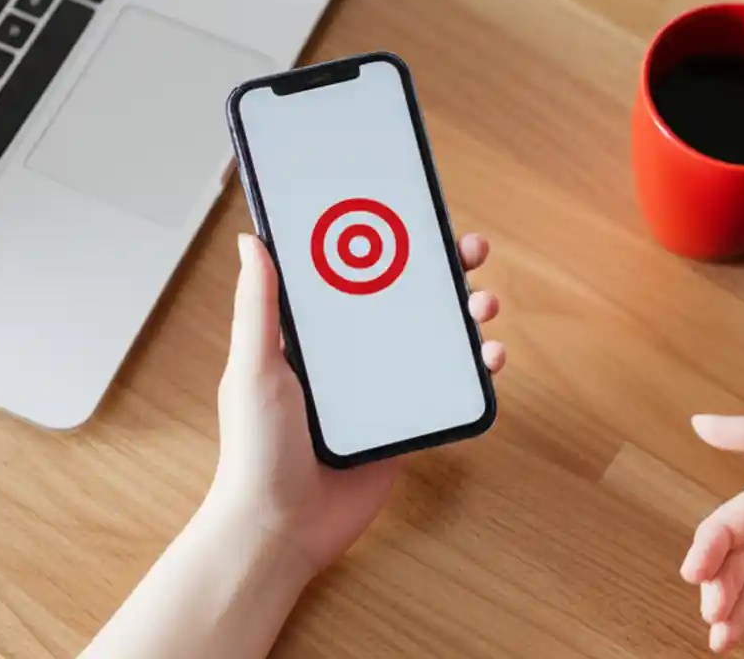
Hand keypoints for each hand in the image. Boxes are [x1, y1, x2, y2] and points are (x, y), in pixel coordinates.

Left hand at [210, 233, 505, 575]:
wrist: (282, 528)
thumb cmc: (255, 450)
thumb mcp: (255, 368)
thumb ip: (258, 307)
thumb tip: (252, 241)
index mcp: (312, 335)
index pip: (354, 275)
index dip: (386, 244)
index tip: (413, 215)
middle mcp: (350, 356)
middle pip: (404, 299)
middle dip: (441, 270)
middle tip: (468, 250)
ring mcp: (381, 389)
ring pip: (434, 338)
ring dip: (466, 314)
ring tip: (484, 302)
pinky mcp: (405, 424)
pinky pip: (448, 388)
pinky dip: (476, 369)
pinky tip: (491, 358)